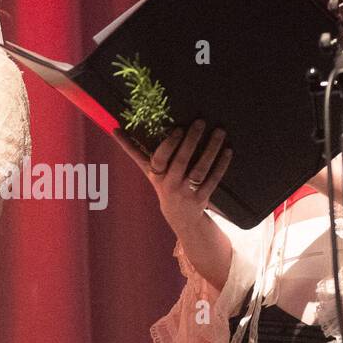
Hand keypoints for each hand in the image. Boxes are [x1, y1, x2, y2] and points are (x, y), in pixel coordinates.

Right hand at [112, 119, 231, 233]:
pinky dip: (221, 165)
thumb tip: (114, 130)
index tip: (176, 128)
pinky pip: (213, 180)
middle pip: (181, 161)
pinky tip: (227, 151)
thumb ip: (135, 151)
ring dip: (210, 150)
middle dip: (190, 141)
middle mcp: (170, 185)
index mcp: (156, 176)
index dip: (168, 145)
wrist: (181, 220)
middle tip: (200, 122)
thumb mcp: (150, 172)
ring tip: (218, 131)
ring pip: (199, 170)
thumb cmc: (164, 186)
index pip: (158, 159)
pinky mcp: (201, 198)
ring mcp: (186, 193)